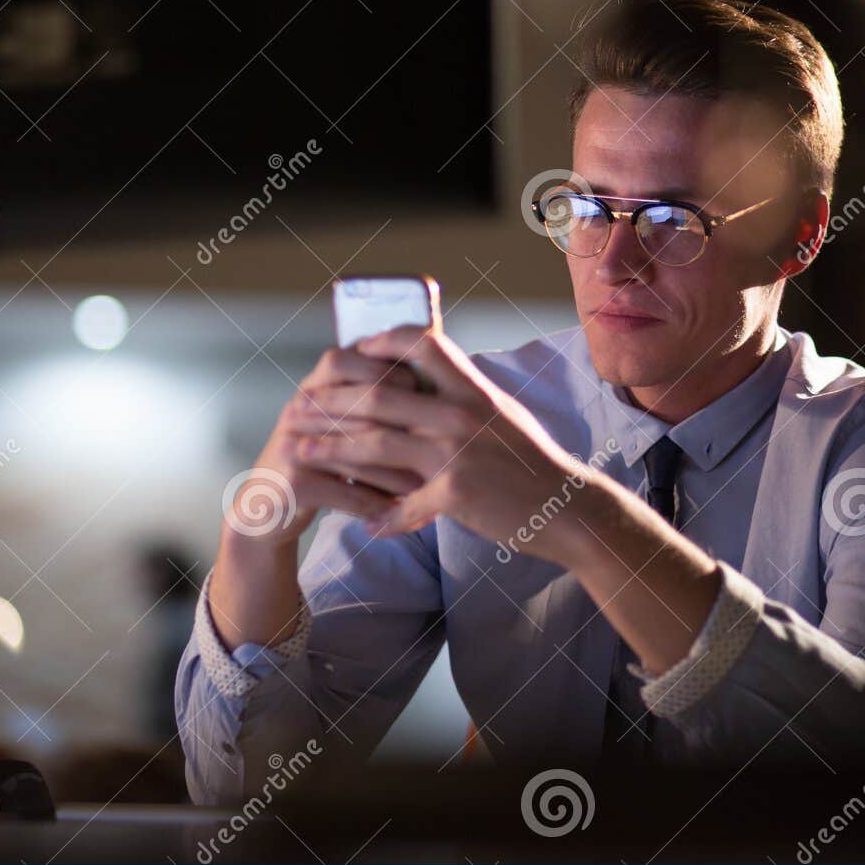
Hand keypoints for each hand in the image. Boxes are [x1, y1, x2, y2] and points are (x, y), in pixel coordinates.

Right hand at [225, 345, 427, 548]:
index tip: (428, 399)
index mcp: (314, 385)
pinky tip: (397, 510)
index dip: (393, 374)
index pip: (351, 360)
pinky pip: (347, 490)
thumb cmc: (318, 458)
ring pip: (358, 452)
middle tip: (438, 448)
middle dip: (404, 431)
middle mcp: (299, 407)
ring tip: (426, 487)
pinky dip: (376, 502)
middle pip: (361, 408)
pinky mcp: (291, 480)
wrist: (266, 505)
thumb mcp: (338, 420)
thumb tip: (429, 378)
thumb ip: (371, 397)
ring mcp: (291, 442)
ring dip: (396, 474)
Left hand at [287, 326, 610, 556]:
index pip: (419, 342)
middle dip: (331, 401)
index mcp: (470, 387)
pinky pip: (403, 504)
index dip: (378, 343)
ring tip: (302, 451)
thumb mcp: (500, 411)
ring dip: (333, 449)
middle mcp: (460, 412)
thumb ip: (463, 392)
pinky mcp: (457, 494)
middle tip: (297, 406)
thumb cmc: (532, 460)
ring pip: (377, 445)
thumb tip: (431, 370)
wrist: (567, 505)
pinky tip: (362, 522)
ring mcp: (457, 453)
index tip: (349, 353)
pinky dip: (381, 515)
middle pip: (379, 395)